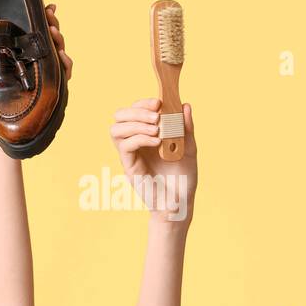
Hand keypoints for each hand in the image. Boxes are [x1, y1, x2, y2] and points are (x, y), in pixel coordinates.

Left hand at [0, 4, 71, 118]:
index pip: (33, 31)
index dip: (42, 18)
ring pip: (58, 52)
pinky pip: (63, 73)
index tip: (47, 8)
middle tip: (51, 19)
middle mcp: (33, 60)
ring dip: (59, 42)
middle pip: (49, 38)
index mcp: (19, 52)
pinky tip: (63, 59)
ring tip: (54, 35)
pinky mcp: (50, 86)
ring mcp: (43, 73)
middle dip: (53, 25)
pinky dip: (65, 64)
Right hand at [109, 99, 196, 225]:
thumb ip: (186, 128)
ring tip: (156, 129)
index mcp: (146, 134)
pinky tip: (156, 141)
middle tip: (156, 116)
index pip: (134, 111)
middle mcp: (134, 142)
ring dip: (135, 124)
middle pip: (119, 116)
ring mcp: (130, 154)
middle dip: (136, 111)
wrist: (181, 203)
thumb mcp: (189, 148)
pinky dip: (140, 139)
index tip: (158, 103)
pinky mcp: (129, 167)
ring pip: (116, 130)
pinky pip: (125, 147)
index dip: (142, 103)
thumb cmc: (183, 178)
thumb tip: (185, 105)